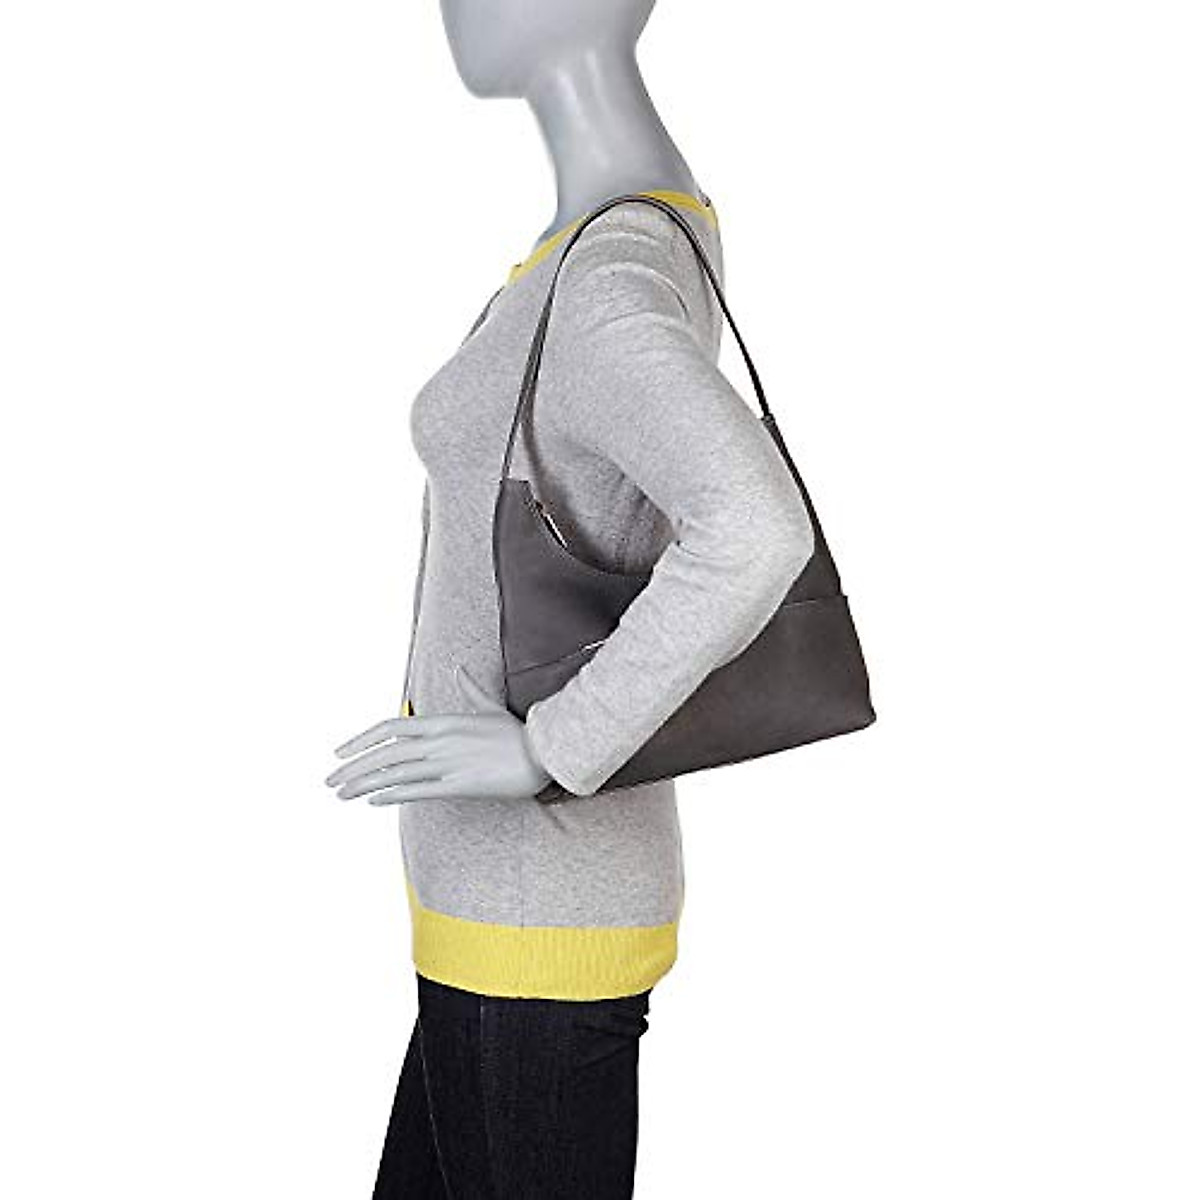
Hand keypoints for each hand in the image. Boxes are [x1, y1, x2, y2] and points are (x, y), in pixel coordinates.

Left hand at [325, 663, 553, 804]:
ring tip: (342, 795)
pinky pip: (418, 791)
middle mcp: (439, 741)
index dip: (362, 739)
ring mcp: (448, 764)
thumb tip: (459, 669)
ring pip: (395, 773)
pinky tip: (373, 801)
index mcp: (442, 722)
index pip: (390, 728)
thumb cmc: (518, 733)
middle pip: (385, 753)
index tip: (341, 751)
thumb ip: (470, 690)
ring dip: (365, 784)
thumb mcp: (489, 708)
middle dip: (353, 767)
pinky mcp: (459, 785)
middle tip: (330, 780)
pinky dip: (392, 795)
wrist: (545, 752)